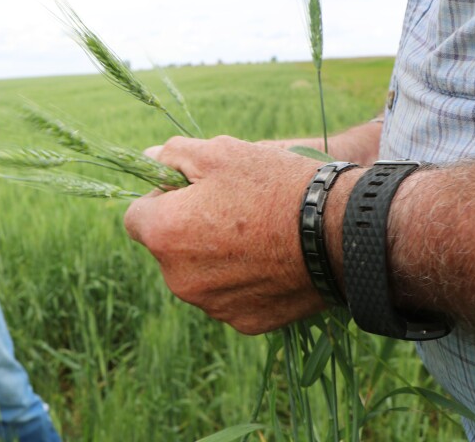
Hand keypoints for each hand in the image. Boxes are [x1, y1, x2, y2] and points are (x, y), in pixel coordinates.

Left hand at [124, 135, 324, 333]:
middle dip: (187, 227)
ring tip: (256, 233)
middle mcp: (177, 278)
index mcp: (163, 234)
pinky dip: (240, 280)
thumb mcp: (219, 152)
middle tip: (231, 208)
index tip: (192, 190)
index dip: (162, 198)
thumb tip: (147, 159)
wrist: (337, 235)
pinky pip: (228, 296)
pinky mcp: (242, 322)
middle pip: (167, 248)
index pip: (136, 217)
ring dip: (212, 256)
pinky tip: (270, 259)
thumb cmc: (273, 186)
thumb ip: (173, 154)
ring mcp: (210, 305)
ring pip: (197, 274)